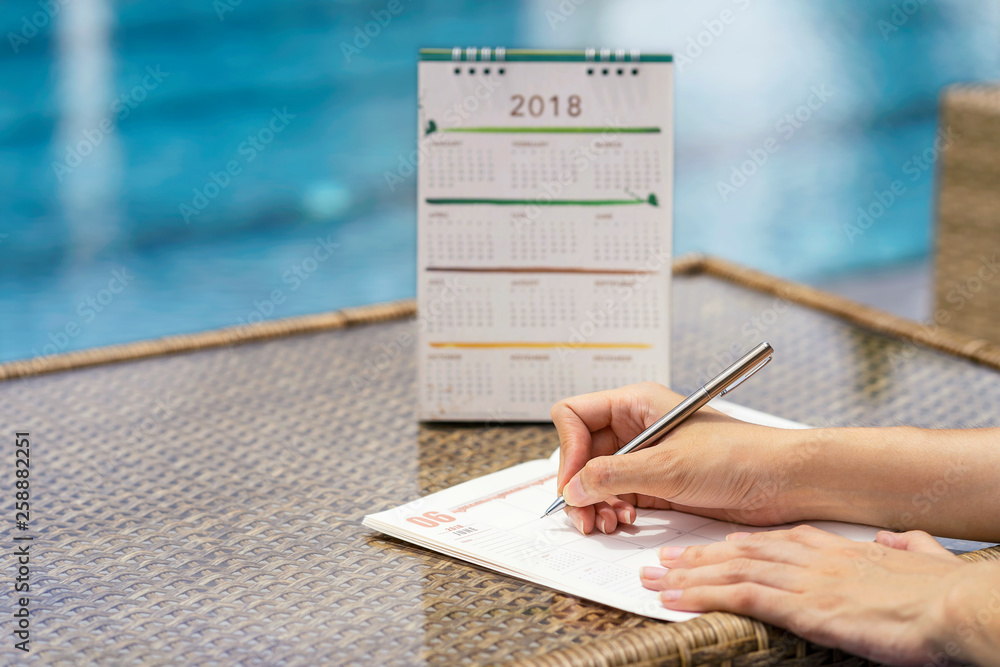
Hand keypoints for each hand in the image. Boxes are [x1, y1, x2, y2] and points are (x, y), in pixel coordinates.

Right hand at [551, 382, 803, 534]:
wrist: (782, 481)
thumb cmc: (736, 457)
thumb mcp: (668, 466)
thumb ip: (613, 476)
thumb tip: (572, 488)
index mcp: (634, 404)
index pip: (574, 416)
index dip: (568, 449)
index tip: (574, 482)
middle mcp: (634, 428)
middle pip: (581, 453)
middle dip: (578, 486)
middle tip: (583, 517)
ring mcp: (644, 457)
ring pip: (595, 478)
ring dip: (593, 503)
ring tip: (606, 524)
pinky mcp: (656, 484)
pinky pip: (616, 496)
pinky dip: (612, 511)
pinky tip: (624, 522)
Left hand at [639, 526, 969, 664]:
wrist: (956, 604)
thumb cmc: (944, 590)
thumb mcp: (922, 558)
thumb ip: (902, 546)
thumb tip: (892, 538)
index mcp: (836, 547)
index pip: (770, 539)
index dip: (734, 543)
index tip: (708, 546)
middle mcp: (812, 557)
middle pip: (740, 549)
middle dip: (697, 555)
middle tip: (661, 558)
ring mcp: (804, 579)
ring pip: (730, 570)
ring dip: (686, 575)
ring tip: (653, 578)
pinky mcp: (803, 606)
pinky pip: (739, 597)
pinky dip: (702, 596)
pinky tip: (674, 600)